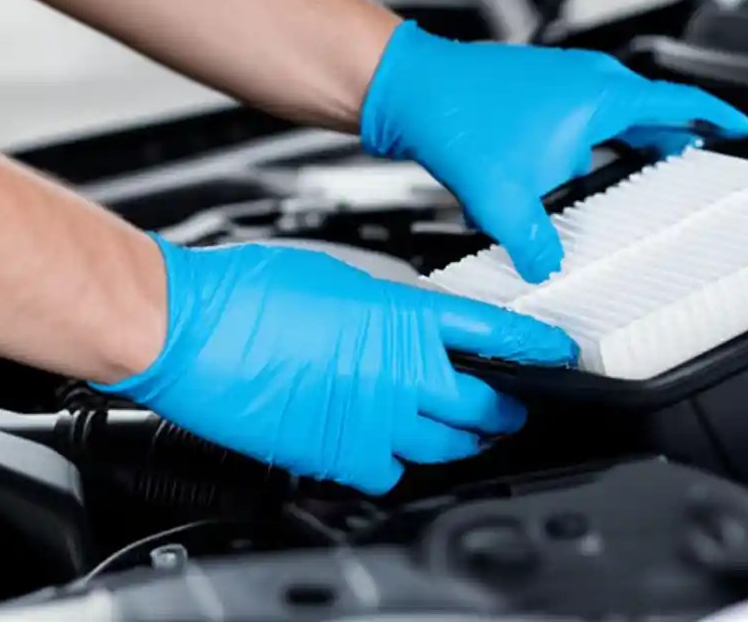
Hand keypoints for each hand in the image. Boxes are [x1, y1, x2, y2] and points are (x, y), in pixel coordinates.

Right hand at [97, 237, 577, 494]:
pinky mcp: (338, 455)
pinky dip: (396, 462)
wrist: (190, 329)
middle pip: (483, 403)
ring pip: (445, 444)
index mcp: (403, 317)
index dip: (535, 346)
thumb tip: (409, 321)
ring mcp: (372, 420)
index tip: (556, 353)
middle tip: (507, 405)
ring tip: (460, 432)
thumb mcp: (339, 275)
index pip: (494, 333)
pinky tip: (388, 449)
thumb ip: (387, 304)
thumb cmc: (249, 293)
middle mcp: (399, 373)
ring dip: (459, 438)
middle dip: (504, 405)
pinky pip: (391, 472)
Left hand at [360, 21, 747, 282]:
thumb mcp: (502, 199)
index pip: (680, 103)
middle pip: (652, 113)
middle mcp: (586, 83)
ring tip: (640, 179)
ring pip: (615, 117)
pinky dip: (594, 145)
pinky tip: (574, 176)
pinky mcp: (535, 94)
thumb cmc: (456, 119)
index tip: (744, 131)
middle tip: (695, 169)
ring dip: (631, 145)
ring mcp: (561, 84)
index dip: (718, 120)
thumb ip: (533, 243)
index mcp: (601, 96)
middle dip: (675, 141)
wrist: (408, 89)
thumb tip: (546, 268)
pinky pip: (584, 120)